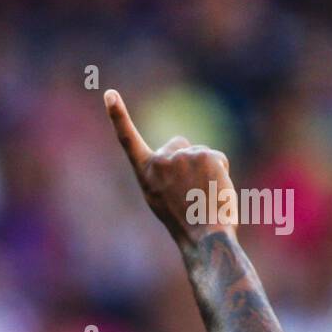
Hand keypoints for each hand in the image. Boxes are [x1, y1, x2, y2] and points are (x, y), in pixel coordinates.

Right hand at [104, 89, 236, 248]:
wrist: (203, 237)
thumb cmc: (183, 223)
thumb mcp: (160, 198)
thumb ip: (161, 173)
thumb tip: (179, 156)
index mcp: (145, 173)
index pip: (128, 139)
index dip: (118, 115)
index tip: (110, 93)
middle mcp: (160, 161)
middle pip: (178, 145)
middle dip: (188, 160)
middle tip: (191, 191)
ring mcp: (182, 156)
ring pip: (200, 153)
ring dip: (206, 170)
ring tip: (203, 196)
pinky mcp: (205, 155)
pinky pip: (217, 158)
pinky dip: (221, 172)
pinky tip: (215, 191)